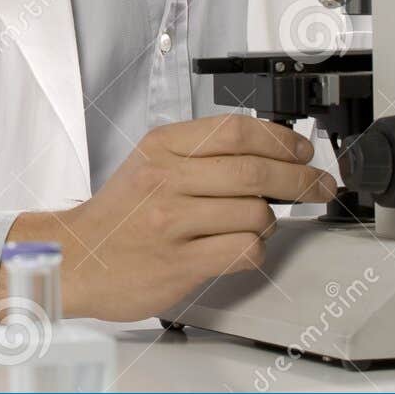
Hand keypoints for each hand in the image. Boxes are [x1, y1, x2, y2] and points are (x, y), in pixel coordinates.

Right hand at [2, 114, 336, 320]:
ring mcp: (172, 222)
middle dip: (301, 178)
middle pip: (255, 169)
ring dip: (269, 221)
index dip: (281, 139)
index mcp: (161, 148)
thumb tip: (267, 147)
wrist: (76, 258)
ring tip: (254, 223)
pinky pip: (244, 250)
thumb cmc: (118, 216)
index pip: (236, 130)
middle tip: (318, 185)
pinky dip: (254, 248)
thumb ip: (199, 152)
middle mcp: (165, 180)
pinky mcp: (179, 263)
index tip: (302, 150)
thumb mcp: (149, 164)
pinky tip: (240, 245)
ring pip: (255, 212)